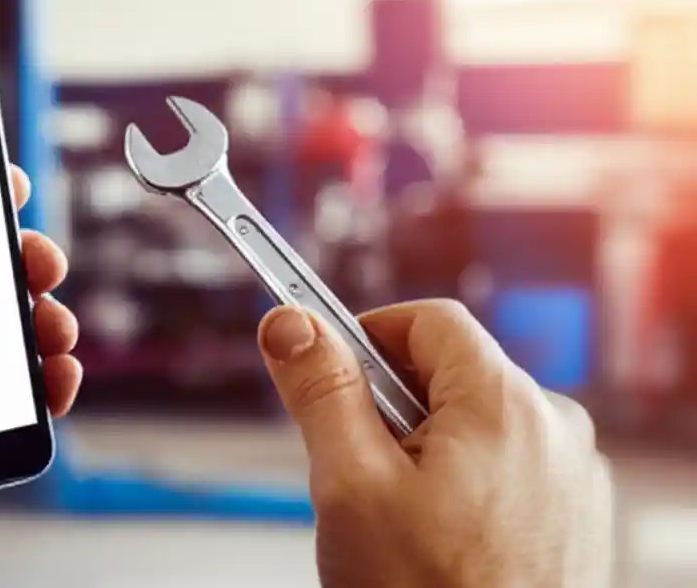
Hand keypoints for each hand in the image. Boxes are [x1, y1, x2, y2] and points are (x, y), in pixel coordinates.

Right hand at [257, 300, 612, 587]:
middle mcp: (553, 428)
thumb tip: (290, 325)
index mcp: (506, 405)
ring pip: (472, 424)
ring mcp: (570, 475)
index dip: (365, 335)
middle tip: (359, 471)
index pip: (427, 321)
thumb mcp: (351, 487)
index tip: (323, 364)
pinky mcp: (572, 514)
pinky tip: (439, 539)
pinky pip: (503, 466)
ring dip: (424, 452)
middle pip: (448, 374)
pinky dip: (462, 485)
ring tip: (402, 520)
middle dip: (390, 409)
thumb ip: (321, 394)